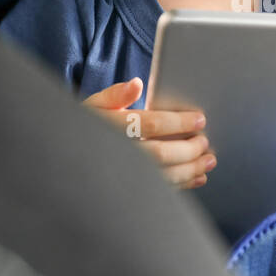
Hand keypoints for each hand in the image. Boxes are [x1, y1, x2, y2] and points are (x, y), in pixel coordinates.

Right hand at [82, 78, 214, 189]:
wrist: (66, 157)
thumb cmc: (83, 126)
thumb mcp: (92, 105)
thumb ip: (115, 94)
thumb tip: (137, 84)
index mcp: (109, 127)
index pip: (150, 124)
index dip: (178, 122)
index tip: (200, 119)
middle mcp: (116, 153)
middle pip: (160, 154)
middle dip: (188, 149)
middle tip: (205, 142)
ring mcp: (122, 175)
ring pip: (162, 176)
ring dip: (190, 169)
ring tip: (209, 161)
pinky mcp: (128, 191)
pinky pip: (159, 190)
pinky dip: (182, 185)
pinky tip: (197, 178)